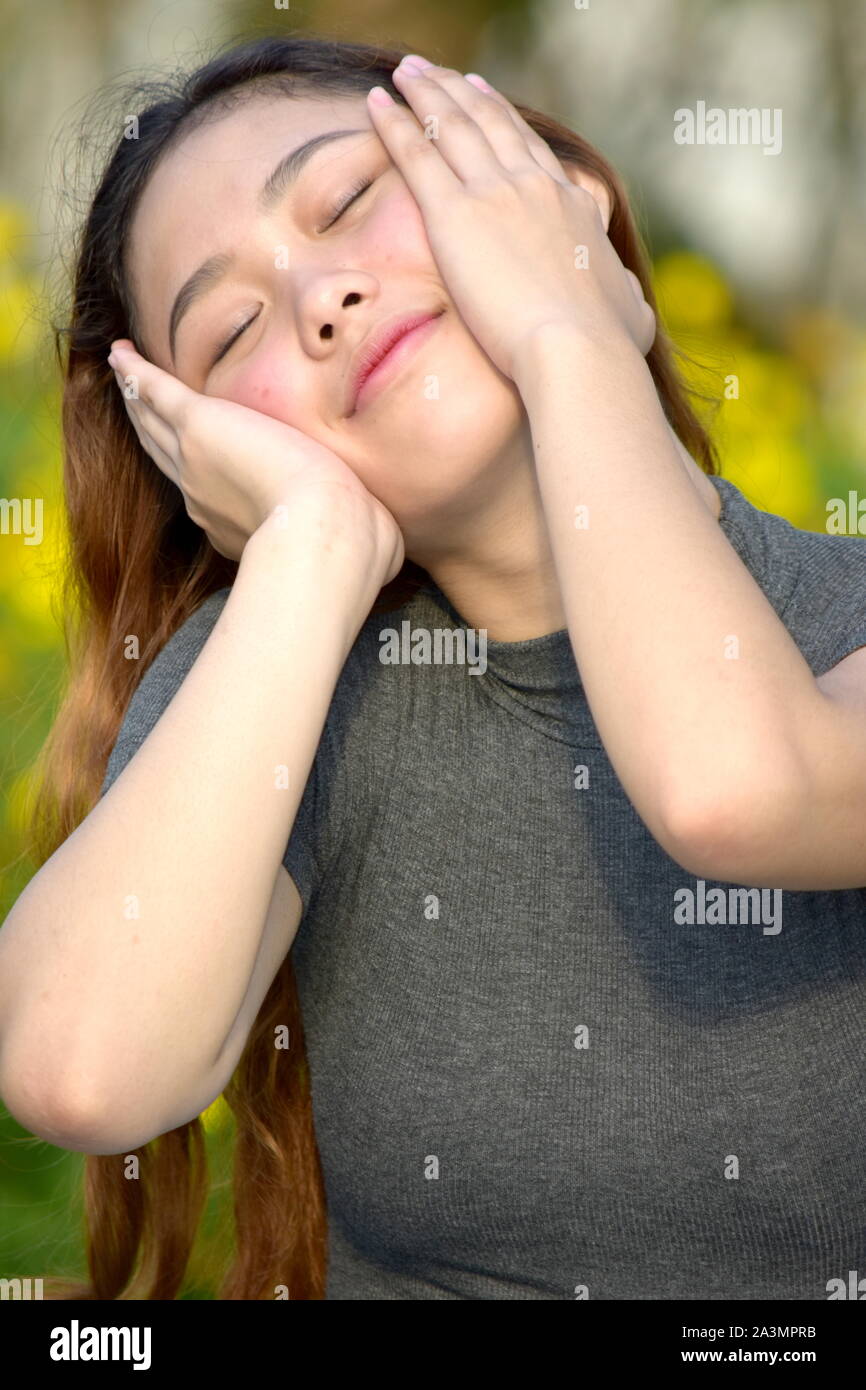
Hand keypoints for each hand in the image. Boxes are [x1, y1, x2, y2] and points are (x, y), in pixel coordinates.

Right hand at [106, 339, 404, 578]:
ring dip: (139, 398)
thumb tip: (389, 547)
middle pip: (168, 455)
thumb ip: (362, 537)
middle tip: (138, 404)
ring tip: (124, 373)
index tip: (200, 463)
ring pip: (156, 424)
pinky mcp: (200, 425)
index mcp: (240, 524)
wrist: (324, 538)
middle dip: (154, 429)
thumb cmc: (351, 551)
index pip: (214, 493)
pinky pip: (157, 392)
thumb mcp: (359, 542)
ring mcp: (197, 462)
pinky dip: (137, 373)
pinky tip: (122, 354)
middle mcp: (206, 498)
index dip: (204, 474)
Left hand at [367, 59, 655, 382]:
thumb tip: (632, 304)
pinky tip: (376, 102)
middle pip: (492, 124)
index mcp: (572, 208)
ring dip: (427, 92)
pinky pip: (417, 156)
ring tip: (406, 70)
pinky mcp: (456, 215)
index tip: (485, 96)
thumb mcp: (629, 314)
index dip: (504, 120)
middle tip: (439, 72)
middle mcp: (535, 187)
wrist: (578, 351)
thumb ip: (625, 299)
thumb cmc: (606, 348)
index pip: (532, 152)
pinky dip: (394, 124)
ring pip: (454, 126)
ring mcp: (496, 195)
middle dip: (462, 93)